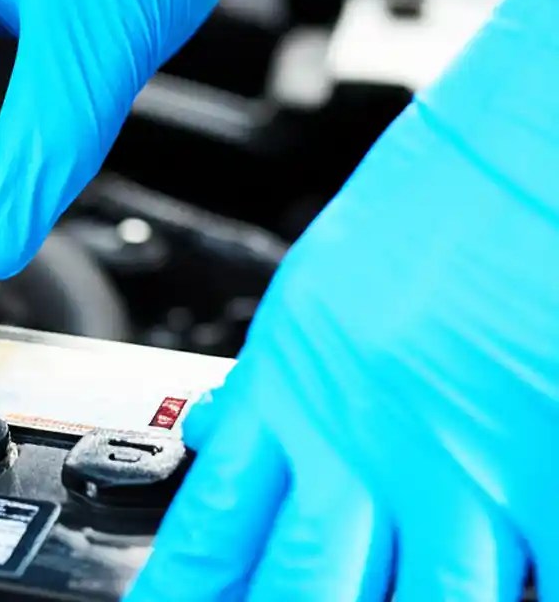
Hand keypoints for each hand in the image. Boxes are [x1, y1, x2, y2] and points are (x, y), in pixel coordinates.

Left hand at [130, 0, 558, 601]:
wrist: (534, 147)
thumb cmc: (439, 198)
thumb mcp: (320, 286)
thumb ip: (275, 378)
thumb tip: (231, 432)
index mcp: (296, 392)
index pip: (216, 527)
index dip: (182, 590)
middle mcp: (369, 448)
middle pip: (301, 590)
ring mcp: (465, 477)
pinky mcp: (548, 487)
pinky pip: (529, 582)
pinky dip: (508, 590)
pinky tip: (492, 582)